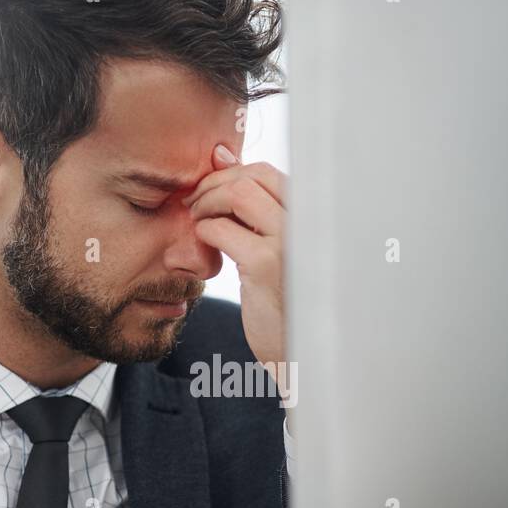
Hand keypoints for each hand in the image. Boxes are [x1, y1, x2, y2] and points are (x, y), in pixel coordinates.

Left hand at [184, 144, 287, 374]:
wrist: (303, 352)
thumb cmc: (287, 301)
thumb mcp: (277, 248)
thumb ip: (256, 208)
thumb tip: (222, 155)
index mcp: (313, 217)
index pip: (266, 173)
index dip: (230, 176)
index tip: (209, 192)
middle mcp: (308, 223)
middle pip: (251, 177)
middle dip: (214, 185)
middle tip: (194, 204)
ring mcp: (289, 241)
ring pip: (237, 194)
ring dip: (206, 203)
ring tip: (197, 221)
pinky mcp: (266, 264)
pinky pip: (221, 230)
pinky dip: (204, 231)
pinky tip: (204, 245)